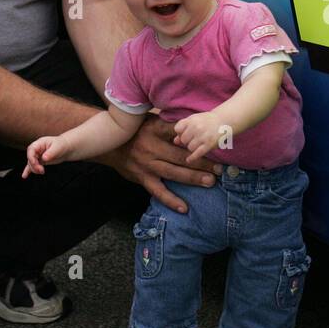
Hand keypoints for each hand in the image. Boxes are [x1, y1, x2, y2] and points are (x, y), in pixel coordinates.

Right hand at [22, 135, 71, 177]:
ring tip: (42, 172)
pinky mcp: (40, 161)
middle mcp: (37, 149)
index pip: (31, 150)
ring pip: (31, 163)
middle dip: (34, 165)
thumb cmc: (62, 145)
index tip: (35, 163)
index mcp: (39, 143)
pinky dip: (28, 171)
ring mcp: (38, 155)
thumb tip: (44, 158)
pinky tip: (24, 176)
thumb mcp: (58, 147)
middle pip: (30, 158)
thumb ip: (50, 152)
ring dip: (34, 169)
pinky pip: (32, 166)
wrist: (66, 148)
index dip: (31, 157)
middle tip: (41, 170)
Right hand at [102, 116, 220, 212]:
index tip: (214, 142)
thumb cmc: (134, 130)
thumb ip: (168, 123)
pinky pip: (158, 191)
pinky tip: (184, 208)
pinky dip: (171, 201)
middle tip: (219, 168)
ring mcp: (146, 164)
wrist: (108, 144)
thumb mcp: (149, 119)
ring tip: (210, 182)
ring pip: (173, 173)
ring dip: (192, 178)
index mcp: (154, 129)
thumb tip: (192, 123)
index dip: (197, 138)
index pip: (179, 133)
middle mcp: (151, 147)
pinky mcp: (142, 178)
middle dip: (202, 162)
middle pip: (180, 155)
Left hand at [172, 112, 225, 164]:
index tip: (185, 133)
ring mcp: (203, 136)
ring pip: (190, 147)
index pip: (177, 129)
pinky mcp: (209, 144)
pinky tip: (189, 160)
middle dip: (187, 141)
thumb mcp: (195, 120)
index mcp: (192, 120)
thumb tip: (175, 141)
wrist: (224, 120)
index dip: (180, 132)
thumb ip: (184, 128)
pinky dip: (192, 158)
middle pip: (183, 139)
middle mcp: (196, 127)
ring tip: (198, 144)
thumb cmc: (207, 121)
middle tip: (194, 139)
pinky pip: (197, 153)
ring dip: (192, 147)